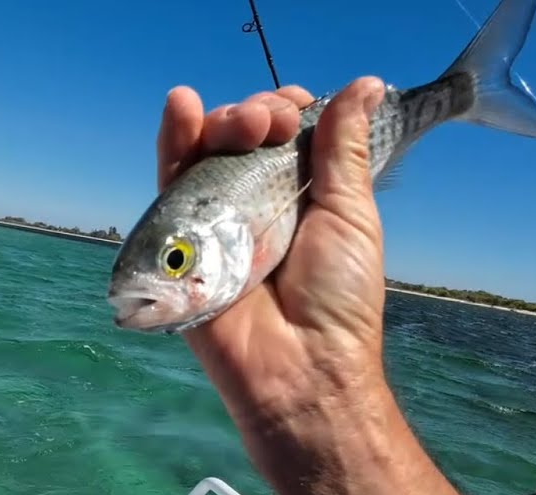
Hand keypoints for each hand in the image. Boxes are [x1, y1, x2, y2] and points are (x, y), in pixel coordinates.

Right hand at [155, 78, 389, 425]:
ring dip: (224, 121)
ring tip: (245, 123)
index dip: (291, 108)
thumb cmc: (339, 298)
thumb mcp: (352, 215)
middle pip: (244, 135)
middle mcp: (256, 203)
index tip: (302, 109)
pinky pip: (169, 182)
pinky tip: (182, 105)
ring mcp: (215, 219)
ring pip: (207, 150)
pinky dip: (173, 138)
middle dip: (258, 113)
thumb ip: (346, 150)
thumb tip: (366, 86)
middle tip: (274, 124)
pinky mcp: (179, 240)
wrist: (301, 367)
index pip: (286, 132)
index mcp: (301, 196)